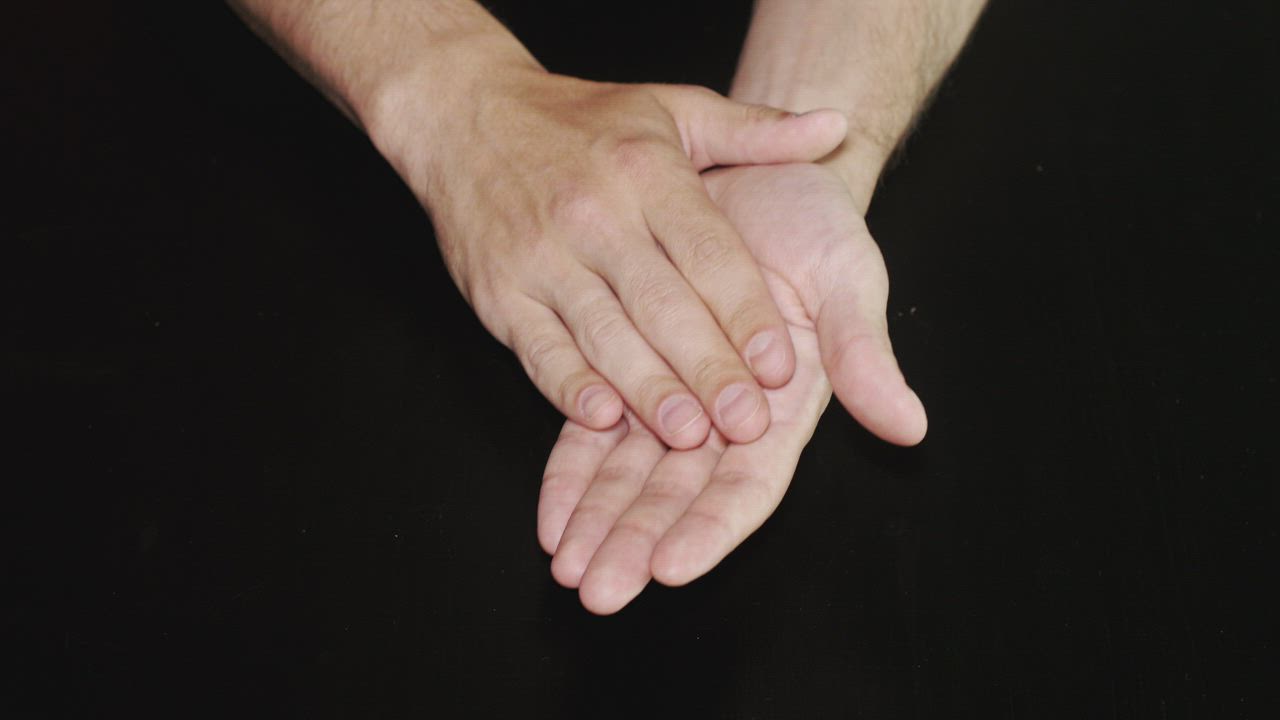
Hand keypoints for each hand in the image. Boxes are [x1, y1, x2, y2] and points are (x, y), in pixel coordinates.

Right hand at [390, 66, 847, 446]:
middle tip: (747, 423)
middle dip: (708, 369)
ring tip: (689, 436)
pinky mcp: (498, 293)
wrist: (463, 112)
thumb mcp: (674, 108)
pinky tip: (602, 420)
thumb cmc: (580, 121)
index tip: (780, 366)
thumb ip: (756, 130)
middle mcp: (594, 215)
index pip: (708, 252)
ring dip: (647, 390)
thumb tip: (836, 127)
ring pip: (604, 336)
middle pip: (661, 306)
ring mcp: (540, 257)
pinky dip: (569, 386)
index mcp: (647, 172)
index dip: (745, 313)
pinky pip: (539, 349)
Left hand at [536, 162, 927, 613]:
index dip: (710, 527)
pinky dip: (573, 474)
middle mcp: (726, 418)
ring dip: (599, 523)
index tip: (670, 566)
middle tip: (597, 589)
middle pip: (679, 497)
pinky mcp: (629, 370)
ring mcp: (675, 400)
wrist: (756, 168)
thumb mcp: (847, 279)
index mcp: (784, 409)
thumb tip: (909, 425)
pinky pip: (594, 433)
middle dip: (637, 544)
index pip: (748, 486)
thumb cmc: (814, 226)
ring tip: (566, 568)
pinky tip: (550, 518)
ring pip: (631, 476)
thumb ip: (863, 355)